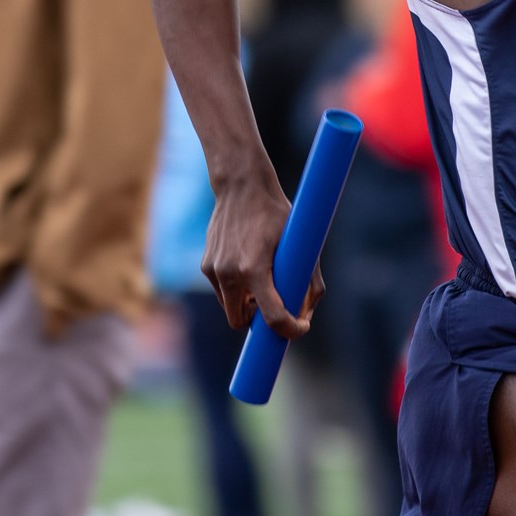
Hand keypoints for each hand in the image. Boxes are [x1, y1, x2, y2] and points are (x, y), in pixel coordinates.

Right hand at [201, 178, 324, 338]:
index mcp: (254, 269)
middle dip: (258, 320)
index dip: (289, 329)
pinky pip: (222, 291)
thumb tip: (307, 310)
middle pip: (241, 322)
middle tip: (277, 304)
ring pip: (229, 308)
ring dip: (246, 304)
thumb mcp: (300, 242)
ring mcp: (213, 270)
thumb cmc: (276, 213)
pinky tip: (248, 265)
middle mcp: (228, 273)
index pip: (271, 317)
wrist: (241, 186)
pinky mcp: (205, 265)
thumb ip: (310, 279)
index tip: (299, 327)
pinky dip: (236, 289)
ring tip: (264, 281)